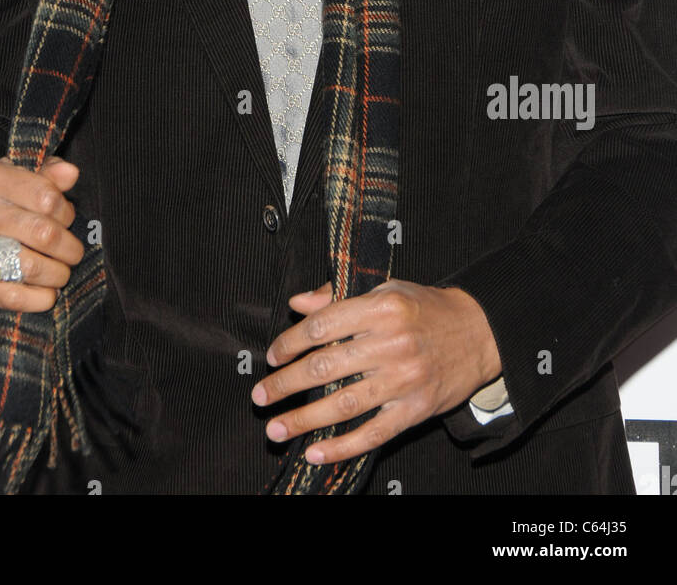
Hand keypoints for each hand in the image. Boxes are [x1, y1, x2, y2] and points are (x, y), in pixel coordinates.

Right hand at [0, 156, 83, 311]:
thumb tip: (70, 173)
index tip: (67, 219)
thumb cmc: (9, 204)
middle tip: (74, 253)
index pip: (46, 197)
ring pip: (30, 266)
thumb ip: (51, 174)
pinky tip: (48, 293)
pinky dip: (39, 298)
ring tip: (62, 272)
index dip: (66, 212)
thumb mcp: (27, 180)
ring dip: (57, 274)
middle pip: (43, 233)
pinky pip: (12, 296)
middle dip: (68, 248)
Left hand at [251, 278, 501, 465]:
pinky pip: (373, 433)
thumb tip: (296, 303)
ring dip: (304, 419)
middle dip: (287, 385)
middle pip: (326, 367)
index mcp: (380, 308)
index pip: (322, 326)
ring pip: (344, 404)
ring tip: (276, 429)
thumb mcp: (385, 289)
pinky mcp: (416, 409)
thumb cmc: (426, 308)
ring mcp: (404, 379)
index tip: (273, 356)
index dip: (290, 343)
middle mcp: (391, 343)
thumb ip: (337, 297)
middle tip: (261, 397)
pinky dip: (342, 446)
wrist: (480, 332)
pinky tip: (315, 452)